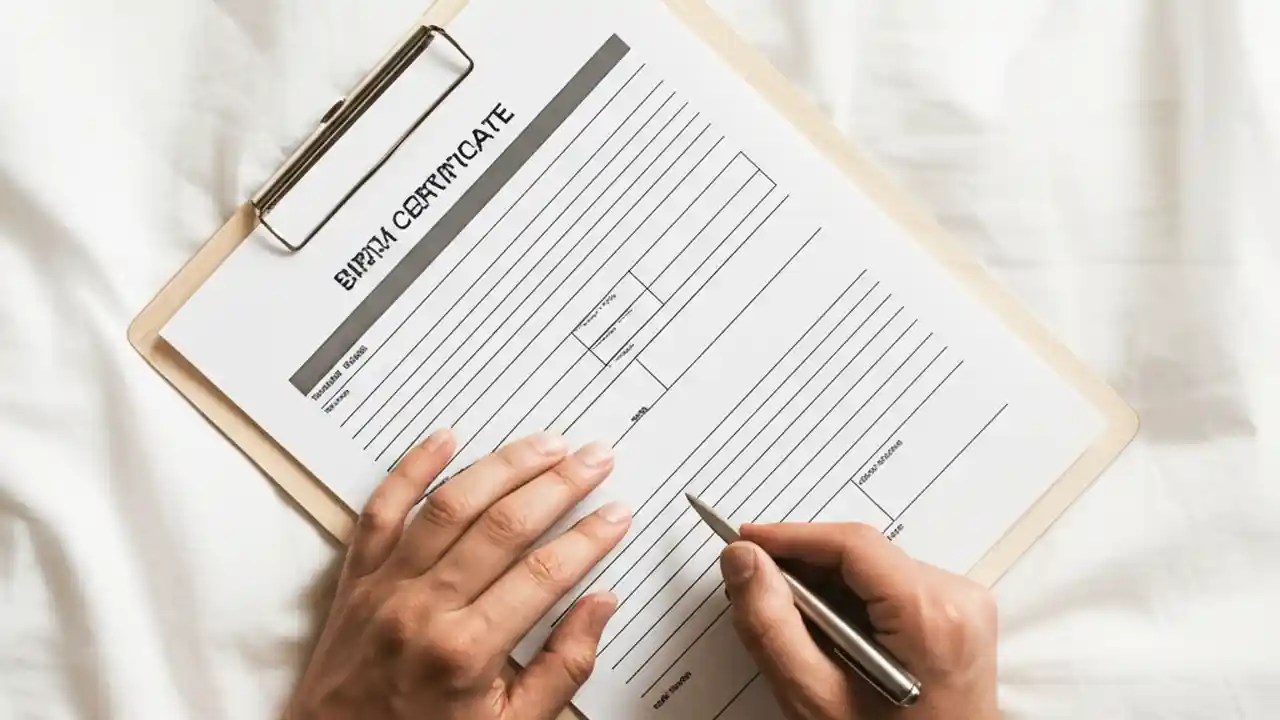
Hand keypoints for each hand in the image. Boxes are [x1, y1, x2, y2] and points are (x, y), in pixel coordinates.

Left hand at [287, 429, 631, 719]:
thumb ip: (562, 668)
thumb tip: (600, 606)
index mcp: (466, 653)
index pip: (544, 575)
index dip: (588, 537)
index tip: (617, 513)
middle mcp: (423, 610)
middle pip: (503, 527)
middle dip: (558, 485)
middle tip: (595, 459)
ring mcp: (386, 587)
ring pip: (450, 506)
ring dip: (502, 466)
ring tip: (544, 444)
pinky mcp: (357, 578)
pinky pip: (382, 509)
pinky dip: (412, 467)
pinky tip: (445, 437)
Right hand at [719, 523, 997, 719]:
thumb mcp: (816, 698)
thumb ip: (772, 625)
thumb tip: (742, 559)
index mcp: (932, 615)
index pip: (852, 545)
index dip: (791, 537)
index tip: (743, 542)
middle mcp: (959, 600)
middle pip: (862, 555)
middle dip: (803, 568)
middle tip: (752, 589)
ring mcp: (964, 608)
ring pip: (873, 570)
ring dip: (824, 587)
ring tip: (786, 622)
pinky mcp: (958, 618)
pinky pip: (892, 588)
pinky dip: (851, 602)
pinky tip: (824, 634)